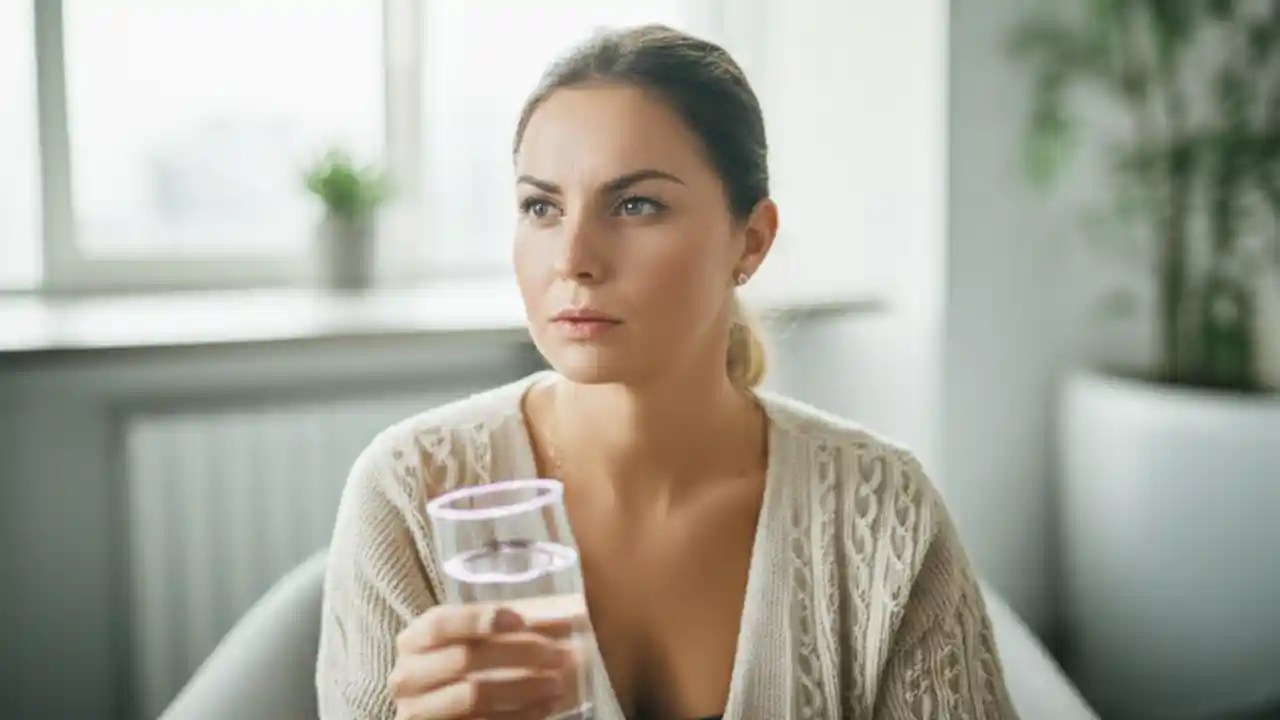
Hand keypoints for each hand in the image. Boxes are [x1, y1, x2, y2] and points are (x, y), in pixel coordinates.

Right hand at [389, 604, 572, 719]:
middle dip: (517, 653)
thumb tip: (565, 621)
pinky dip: (520, 715)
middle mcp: (408, 677)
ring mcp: (418, 712)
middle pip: (464, 659)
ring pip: (473, 696)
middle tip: (558, 654)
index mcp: (414, 642)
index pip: (441, 624)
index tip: (520, 620)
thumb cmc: (463, 667)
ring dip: (523, 688)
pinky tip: (545, 706)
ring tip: (557, 683)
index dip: (479, 619)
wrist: (442, 712)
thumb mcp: (476, 642)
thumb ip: (511, 629)